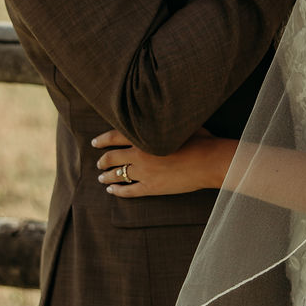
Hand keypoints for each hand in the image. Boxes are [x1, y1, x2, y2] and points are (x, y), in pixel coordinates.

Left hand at [93, 129, 233, 197]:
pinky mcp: (152, 187)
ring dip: (107, 176)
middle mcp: (139, 154)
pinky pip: (129, 191)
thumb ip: (163, 122)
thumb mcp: (179, 124)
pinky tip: (112, 190)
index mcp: (144, 136)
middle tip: (98, 162)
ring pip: (118, 175)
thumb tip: (160, 115)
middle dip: (103, 161)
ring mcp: (144, 172)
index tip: (95, 142)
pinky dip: (118, 191)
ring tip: (101, 178)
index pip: (114, 136)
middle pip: (112, 158)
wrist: (210, 161)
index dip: (102, 140)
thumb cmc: (200, 139)